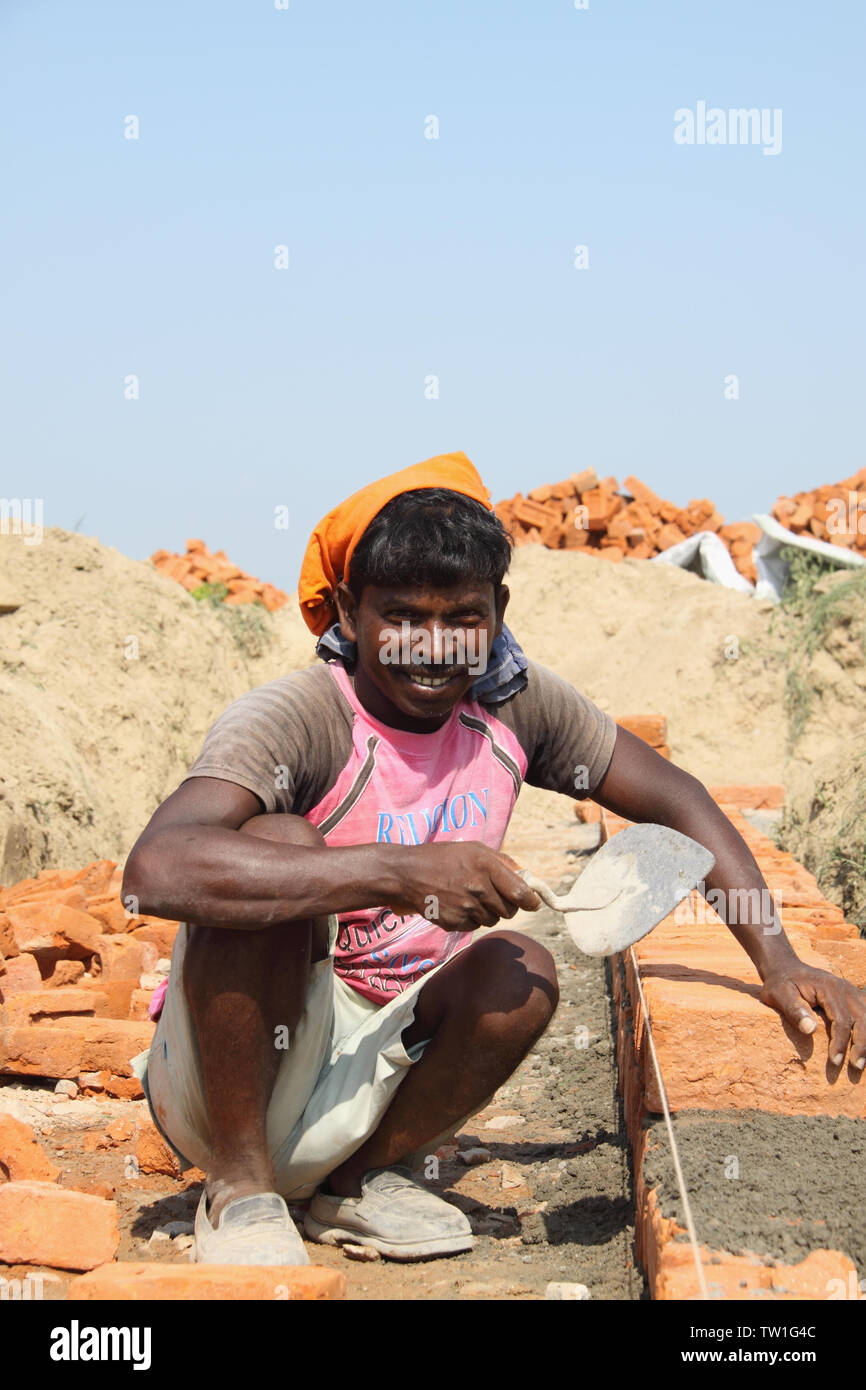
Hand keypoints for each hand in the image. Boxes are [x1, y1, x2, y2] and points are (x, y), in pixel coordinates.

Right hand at [383, 842, 541, 931]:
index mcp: (485, 865)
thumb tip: (526, 877)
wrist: (406, 874)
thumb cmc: (442, 858)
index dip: (531, 900)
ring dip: (487, 912)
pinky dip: (470, 918)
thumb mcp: (474, 849)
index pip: (521, 892)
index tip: (533, 902)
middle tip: (492, 895)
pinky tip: (457, 904)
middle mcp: (477, 888)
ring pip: (492, 920)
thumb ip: (503, 862)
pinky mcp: (454, 923)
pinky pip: (474, 926)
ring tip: (469, 896)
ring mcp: (465, 908)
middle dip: (506, 905)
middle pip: (509, 911)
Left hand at [760, 963, 865, 1068]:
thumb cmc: (781, 985)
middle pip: (862, 1018)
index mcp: (829, 988)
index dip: (840, 1042)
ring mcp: (852, 992)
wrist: (787, 969)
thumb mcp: (778, 994)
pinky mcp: (854, 998)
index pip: (840, 1019)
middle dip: (862, 1044)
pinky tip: (865, 1047)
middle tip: (856, 1067)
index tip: (835, 1061)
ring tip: (862, 1062)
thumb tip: (810, 1029)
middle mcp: (845, 989)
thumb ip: (793, 1010)